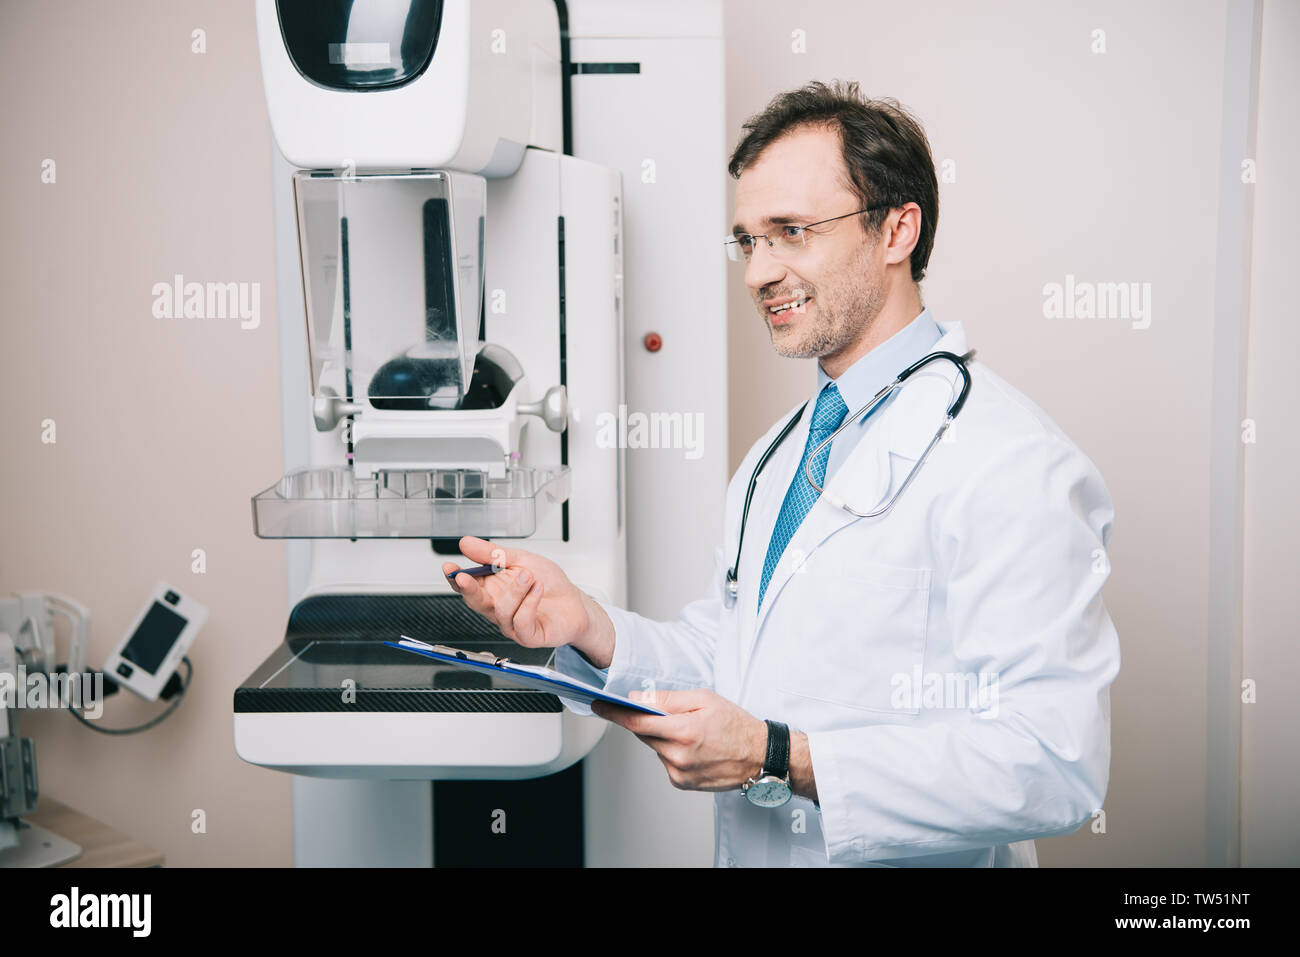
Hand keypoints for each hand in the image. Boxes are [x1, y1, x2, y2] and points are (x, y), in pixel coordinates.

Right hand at [443, 536, 614, 665]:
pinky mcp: (529, 636)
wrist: (575, 603)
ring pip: (501, 611)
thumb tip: (466, 543)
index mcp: (492, 589)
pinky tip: (537, 590)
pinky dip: (529, 604)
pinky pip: (521, 623)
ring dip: (514, 590)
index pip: (467, 586)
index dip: (455, 578)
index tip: (449, 567)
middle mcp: (498, 608)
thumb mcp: (521, 559)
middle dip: (468, 589)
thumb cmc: (548, 583)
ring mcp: (512, 624)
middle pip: (475, 603)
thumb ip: (494, 553)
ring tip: (529, 575)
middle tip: (465, 576)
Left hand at [591, 689, 767, 790]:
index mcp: (683, 731)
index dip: (614, 713)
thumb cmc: (736, 725)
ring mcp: (679, 772)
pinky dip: (672, 752)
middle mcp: (678, 755)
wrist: (760, 756)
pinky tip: (694, 748)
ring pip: (656, 748)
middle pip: (645, 735)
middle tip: (671, 715)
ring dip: (664, 738)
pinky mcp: (682, 783)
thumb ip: (668, 699)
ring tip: (692, 733)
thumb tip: (638, 699)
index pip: (636, 722)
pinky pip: (666, 762)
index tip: (599, 705)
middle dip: (649, 722)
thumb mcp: (705, 699)